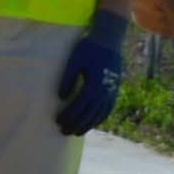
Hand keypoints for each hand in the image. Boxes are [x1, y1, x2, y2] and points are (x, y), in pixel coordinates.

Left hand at [54, 8, 129, 135]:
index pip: (79, 106)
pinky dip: (99, 118)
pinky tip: (92, 122)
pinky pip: (107, 109)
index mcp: (93, 85)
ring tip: (77, 132)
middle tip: (64, 131)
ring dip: (87, 124)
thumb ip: (68, 79)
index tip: (59, 121)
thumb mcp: (74, 61)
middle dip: (76, 124)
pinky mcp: (114, 90)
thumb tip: (62, 98)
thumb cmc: (88, 48)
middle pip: (88, 114)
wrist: (109, 40)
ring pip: (98, 114)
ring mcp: (111, 92)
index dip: (68, 116)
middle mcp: (104, 92)